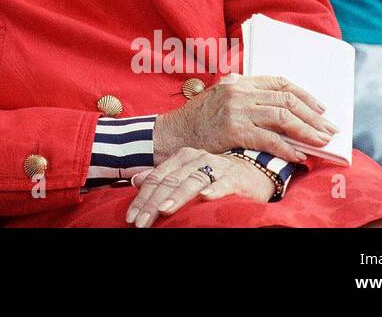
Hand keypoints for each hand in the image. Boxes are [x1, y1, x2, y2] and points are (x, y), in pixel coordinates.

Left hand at [125, 147, 272, 227]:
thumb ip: (162, 176)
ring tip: (164, 209)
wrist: (250, 170)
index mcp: (181, 158)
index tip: (131, 217)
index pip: (157, 178)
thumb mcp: (185, 172)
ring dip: (178, 196)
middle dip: (153, 203)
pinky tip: (205, 198)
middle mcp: (196, 159)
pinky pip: (223, 183)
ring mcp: (215, 167)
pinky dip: (214, 189)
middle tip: (141, 222)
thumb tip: (135, 181)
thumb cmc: (214, 174)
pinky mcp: (234, 178)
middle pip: (170, 181)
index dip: (142, 198)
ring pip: (192, 181)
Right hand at [153, 73, 335, 162]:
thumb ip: (245, 98)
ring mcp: (236, 109)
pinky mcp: (234, 129)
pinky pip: (269, 139)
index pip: (279, 82)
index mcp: (238, 81)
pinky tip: (299, 156)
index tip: (320, 107)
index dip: (304, 94)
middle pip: (286, 99)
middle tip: (329, 129)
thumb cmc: (198, 120)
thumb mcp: (220, 99)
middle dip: (312, 116)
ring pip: (282, 117)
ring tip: (321, 142)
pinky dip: (288, 148)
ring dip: (307, 131)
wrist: (173, 133)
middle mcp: (239, 92)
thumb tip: (279, 111)